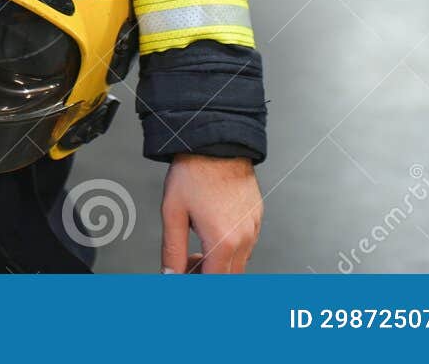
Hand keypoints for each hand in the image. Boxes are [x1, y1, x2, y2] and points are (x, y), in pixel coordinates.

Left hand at [160, 153, 262, 273]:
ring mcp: (253, 228)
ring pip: (238, 264)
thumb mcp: (173, 212)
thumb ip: (172, 250)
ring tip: (195, 249)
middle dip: (206, 277)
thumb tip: (171, 276)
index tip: (183, 280)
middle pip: (229, 278)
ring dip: (218, 265)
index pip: (214, 285)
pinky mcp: (257, 217)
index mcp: (223, 242)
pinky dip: (229, 250)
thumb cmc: (194, 171)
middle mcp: (244, 238)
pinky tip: (211, 234)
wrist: (216, 141)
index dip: (197, 287)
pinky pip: (246, 246)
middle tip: (185, 266)